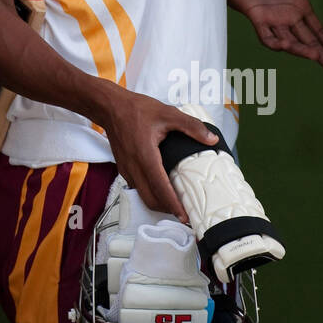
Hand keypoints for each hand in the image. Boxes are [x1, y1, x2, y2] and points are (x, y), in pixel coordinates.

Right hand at [103, 92, 217, 219]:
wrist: (110, 107)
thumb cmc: (137, 109)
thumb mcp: (168, 113)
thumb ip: (191, 126)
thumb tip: (211, 139)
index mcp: (145, 155)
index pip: (160, 187)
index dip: (173, 204)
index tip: (185, 215)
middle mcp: (134, 166)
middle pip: (150, 199)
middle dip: (168, 209)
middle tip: (185, 213)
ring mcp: (126, 169)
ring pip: (143, 195)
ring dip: (159, 203)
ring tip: (176, 204)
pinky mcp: (124, 168)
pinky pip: (137, 188)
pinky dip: (150, 194)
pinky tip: (161, 189)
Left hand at [227, 0, 322, 78]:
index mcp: (299, 10)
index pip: (318, 32)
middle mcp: (289, 19)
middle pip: (309, 42)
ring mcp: (273, 21)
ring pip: (291, 41)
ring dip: (302, 50)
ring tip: (317, 57)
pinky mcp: (258, 19)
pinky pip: (267, 36)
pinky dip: (275, 43)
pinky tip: (284, 46)